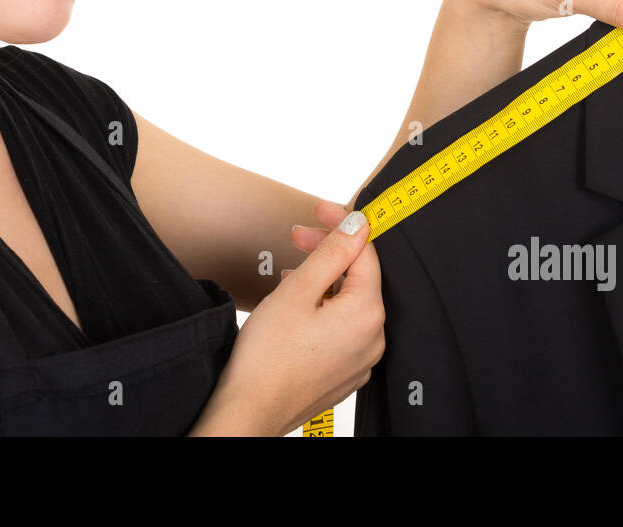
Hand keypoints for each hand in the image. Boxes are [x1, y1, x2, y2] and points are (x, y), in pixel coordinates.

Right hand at [196, 200, 382, 435]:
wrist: (249, 411)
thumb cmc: (267, 356)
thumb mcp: (297, 290)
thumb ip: (332, 253)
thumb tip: (358, 225)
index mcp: (367, 313)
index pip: (365, 251)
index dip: (342, 224)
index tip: (318, 211)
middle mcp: (374, 338)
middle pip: (359, 276)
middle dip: (329, 251)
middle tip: (296, 237)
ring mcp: (362, 359)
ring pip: (350, 302)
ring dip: (324, 280)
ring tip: (290, 274)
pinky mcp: (346, 372)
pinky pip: (344, 328)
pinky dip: (324, 308)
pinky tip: (297, 306)